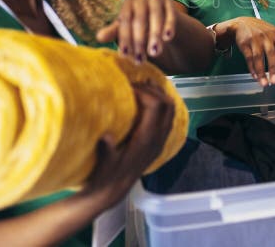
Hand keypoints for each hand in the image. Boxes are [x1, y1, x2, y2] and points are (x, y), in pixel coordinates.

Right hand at [82, 83, 174, 207]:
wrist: (112, 192)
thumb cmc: (105, 177)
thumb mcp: (103, 166)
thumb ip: (106, 152)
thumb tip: (106, 137)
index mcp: (146, 140)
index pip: (155, 106)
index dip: (144, 91)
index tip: (128, 86)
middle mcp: (158, 138)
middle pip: (167, 104)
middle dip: (154, 89)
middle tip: (137, 82)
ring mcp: (160, 140)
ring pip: (170, 110)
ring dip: (160, 95)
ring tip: (144, 85)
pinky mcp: (158, 142)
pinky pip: (167, 117)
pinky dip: (161, 104)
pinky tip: (148, 100)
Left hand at [96, 0, 175, 63]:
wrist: (159, 19)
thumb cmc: (137, 26)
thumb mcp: (125, 29)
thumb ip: (113, 33)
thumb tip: (99, 37)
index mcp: (127, 4)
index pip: (125, 21)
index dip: (124, 39)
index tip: (124, 55)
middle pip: (139, 20)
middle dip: (139, 41)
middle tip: (140, 59)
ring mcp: (156, 0)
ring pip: (155, 17)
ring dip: (155, 36)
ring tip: (154, 53)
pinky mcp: (169, 4)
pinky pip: (170, 15)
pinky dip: (169, 26)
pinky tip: (167, 38)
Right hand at [222, 17, 274, 85]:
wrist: (243, 23)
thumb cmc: (262, 32)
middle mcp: (266, 36)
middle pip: (271, 53)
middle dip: (273, 68)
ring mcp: (255, 39)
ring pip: (258, 57)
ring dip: (261, 72)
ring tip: (264, 83)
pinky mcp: (244, 43)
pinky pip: (248, 57)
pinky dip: (252, 68)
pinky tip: (255, 77)